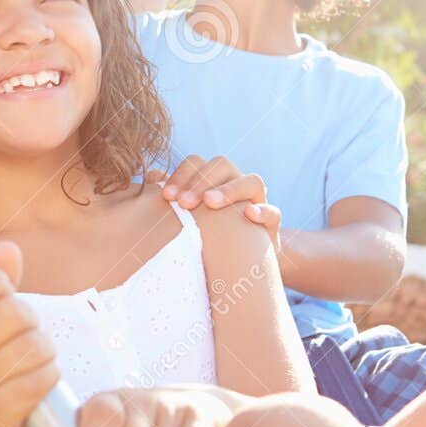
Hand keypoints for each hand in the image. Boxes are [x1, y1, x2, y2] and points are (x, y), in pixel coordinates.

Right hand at [0, 241, 60, 426]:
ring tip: (31, 364)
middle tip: (24, 338)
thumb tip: (8, 248)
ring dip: (45, 352)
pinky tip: (36, 385)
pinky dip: (49, 377)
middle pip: (12, 312)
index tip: (4, 295)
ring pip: (34, 346)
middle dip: (32, 322)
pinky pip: (40, 379)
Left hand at [145, 155, 280, 248]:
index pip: (197, 163)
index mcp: (213, 179)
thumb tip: (151, 177)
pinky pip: (274, 212)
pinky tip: (248, 214)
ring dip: (229, 189)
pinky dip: (263, 211)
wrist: (239, 263)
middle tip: (184, 202)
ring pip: (252, 181)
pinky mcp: (272, 225)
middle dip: (201, 181)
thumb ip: (174, 196)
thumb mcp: (187, 218)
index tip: (166, 195)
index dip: (182, 174)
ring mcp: (258, 201)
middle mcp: (236, 184)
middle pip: (223, 165)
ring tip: (210, 202)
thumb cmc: (205, 237)